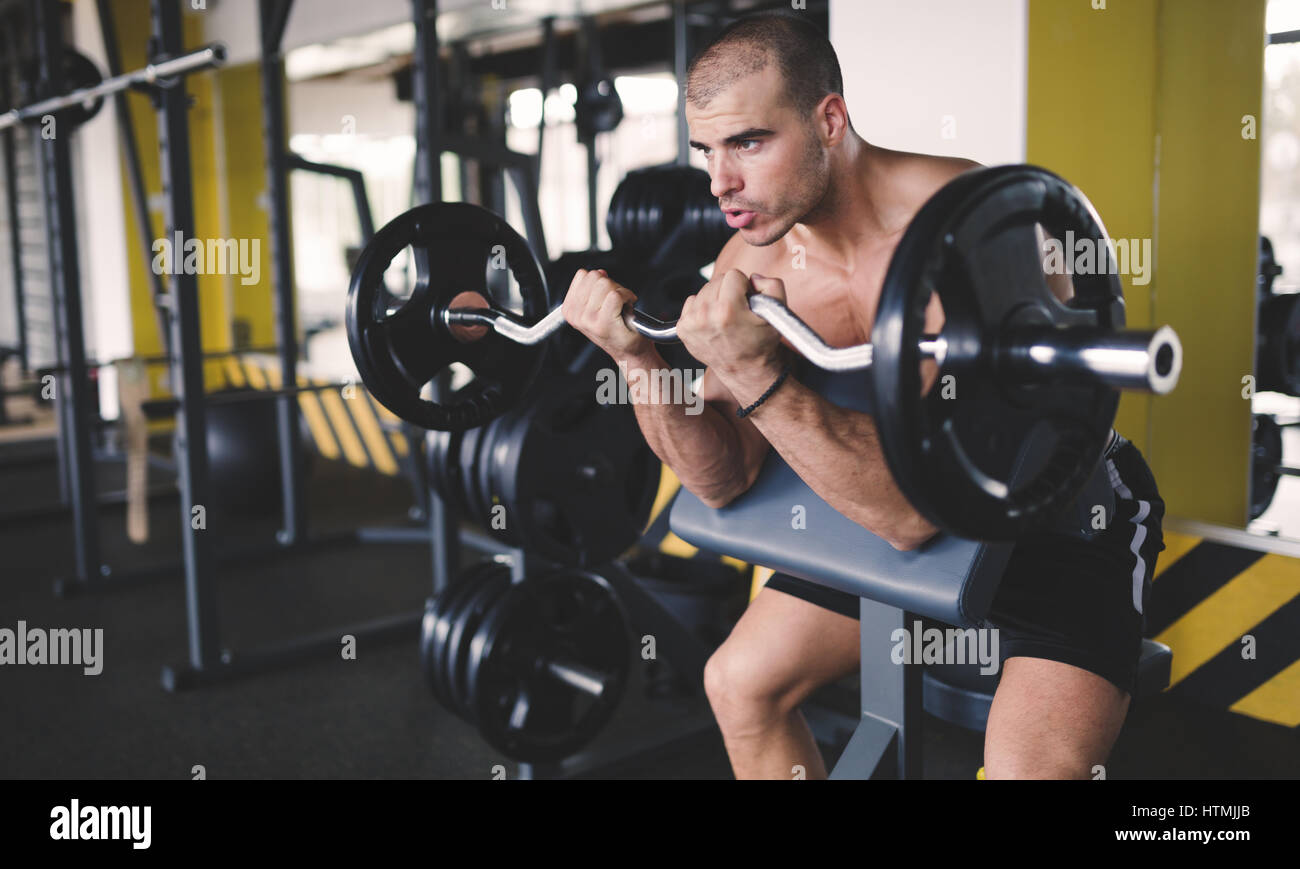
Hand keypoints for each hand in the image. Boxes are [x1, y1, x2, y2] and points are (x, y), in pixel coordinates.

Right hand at [561, 268, 652, 362]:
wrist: (630, 352)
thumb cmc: (618, 330)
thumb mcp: (597, 306)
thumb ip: (594, 287)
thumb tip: (600, 272)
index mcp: (570, 309)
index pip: (582, 275)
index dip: (599, 281)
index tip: (605, 296)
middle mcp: (576, 315)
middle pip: (594, 277)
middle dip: (610, 285)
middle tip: (616, 302)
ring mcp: (589, 320)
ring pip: (605, 284)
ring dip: (620, 291)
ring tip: (621, 306)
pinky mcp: (604, 322)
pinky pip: (615, 295)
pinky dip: (627, 296)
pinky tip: (628, 307)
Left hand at [677, 269, 785, 392]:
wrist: (745, 370)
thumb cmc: (761, 343)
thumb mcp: (778, 312)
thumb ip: (771, 284)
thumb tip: (753, 277)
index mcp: (727, 310)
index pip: (733, 275)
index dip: (744, 286)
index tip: (746, 302)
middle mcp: (705, 316)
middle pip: (716, 280)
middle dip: (728, 291)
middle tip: (737, 310)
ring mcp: (691, 323)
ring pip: (703, 290)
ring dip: (715, 298)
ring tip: (725, 317)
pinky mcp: (683, 329)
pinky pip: (691, 302)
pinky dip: (702, 308)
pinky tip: (714, 321)